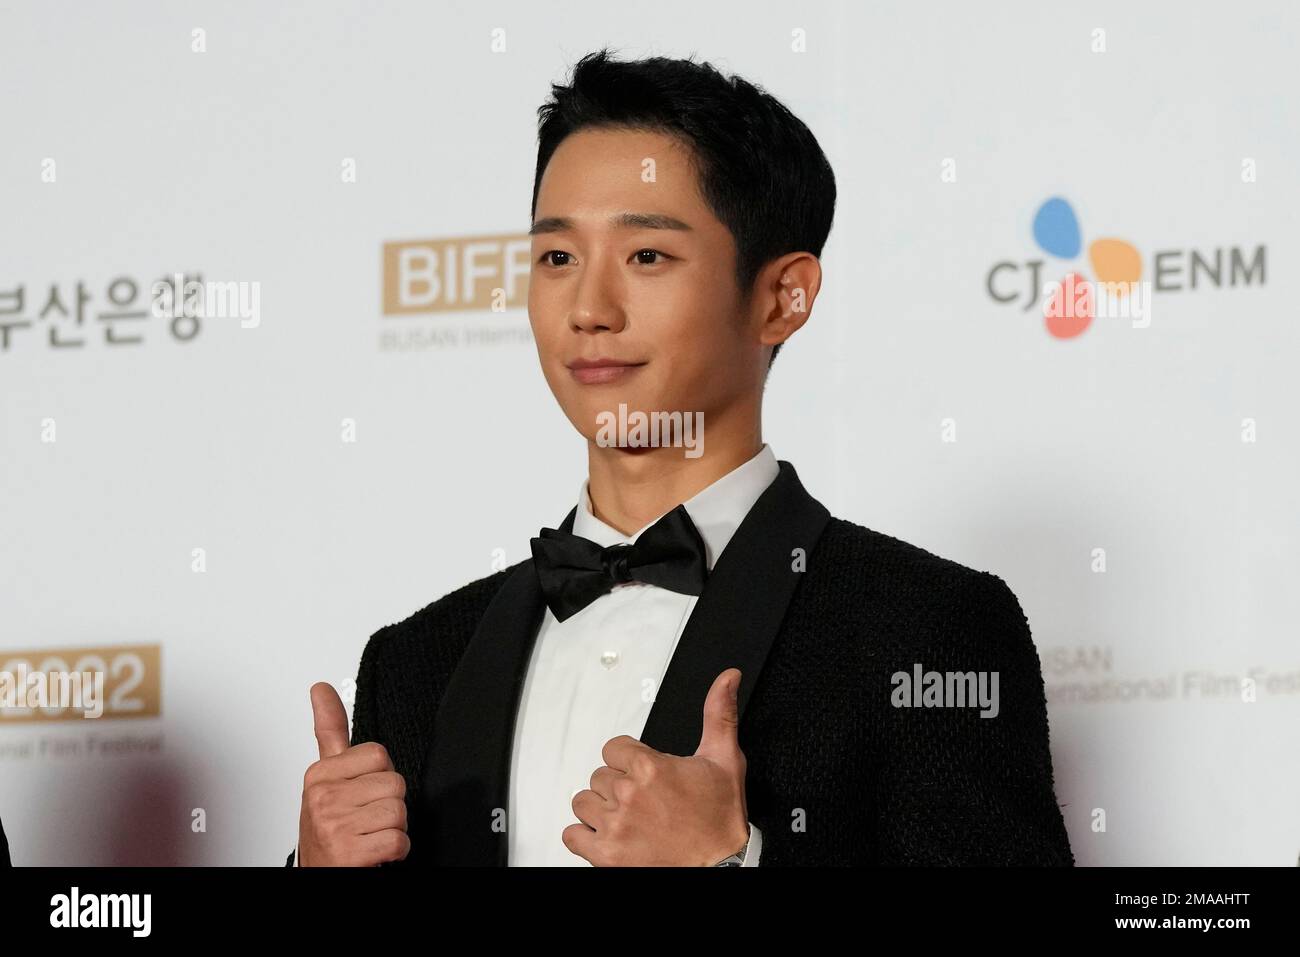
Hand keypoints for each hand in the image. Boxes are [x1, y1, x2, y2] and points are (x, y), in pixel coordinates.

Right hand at [297, 682, 409, 866]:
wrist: (321, 874)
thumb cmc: (329, 830)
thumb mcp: (326, 777)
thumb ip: (330, 730)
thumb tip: (321, 687)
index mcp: (320, 775)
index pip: (379, 754)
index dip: (379, 778)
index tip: (360, 795)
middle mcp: (323, 797)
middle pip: (394, 782)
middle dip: (389, 805)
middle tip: (366, 820)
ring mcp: (334, 824)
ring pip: (399, 811)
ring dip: (392, 830)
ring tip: (368, 836)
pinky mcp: (350, 852)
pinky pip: (398, 840)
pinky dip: (395, 851)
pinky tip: (374, 853)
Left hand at [563, 668, 749, 865]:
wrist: (722, 867)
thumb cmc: (721, 820)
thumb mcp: (725, 759)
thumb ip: (719, 713)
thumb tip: (727, 678)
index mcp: (650, 767)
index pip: (613, 748)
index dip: (629, 760)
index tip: (645, 774)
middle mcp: (628, 794)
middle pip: (599, 775)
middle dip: (619, 785)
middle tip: (644, 800)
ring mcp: (615, 826)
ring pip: (583, 801)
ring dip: (601, 809)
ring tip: (627, 817)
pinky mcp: (606, 855)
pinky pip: (572, 835)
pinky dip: (585, 836)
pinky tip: (608, 834)